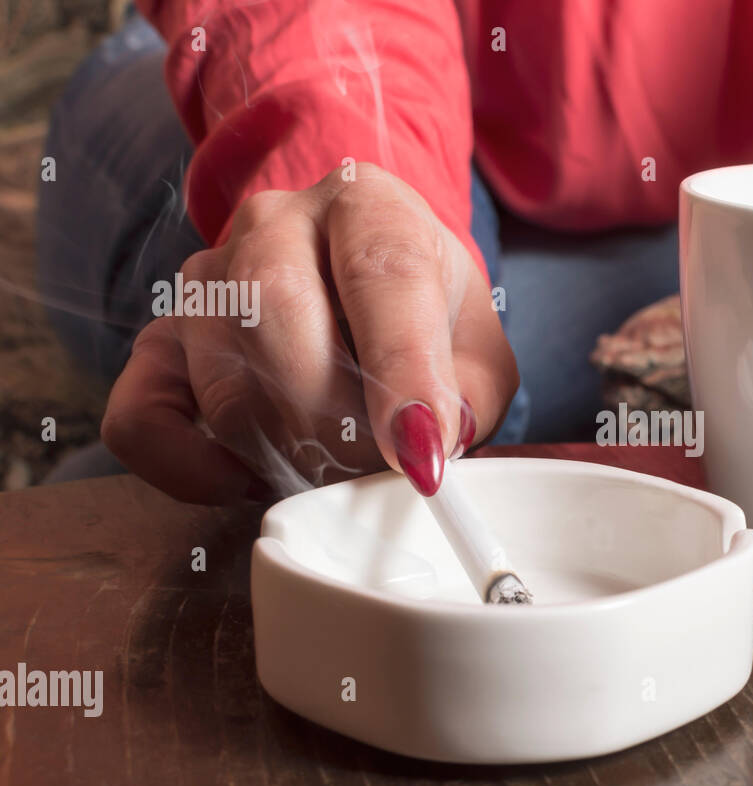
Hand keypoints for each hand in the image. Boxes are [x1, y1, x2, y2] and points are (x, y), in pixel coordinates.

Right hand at [102, 163, 516, 503]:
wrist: (368, 290)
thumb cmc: (430, 322)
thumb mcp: (478, 351)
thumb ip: (467, 395)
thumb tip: (426, 446)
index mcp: (367, 204)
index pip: (382, 273)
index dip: (402, 371)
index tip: (421, 450)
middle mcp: (275, 223)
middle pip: (278, 311)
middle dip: (335, 417)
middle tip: (376, 469)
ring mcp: (207, 279)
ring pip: (222, 378)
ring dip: (283, 450)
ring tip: (336, 469)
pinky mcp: (161, 342)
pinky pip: (141, 414)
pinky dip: (189, 467)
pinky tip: (247, 479)